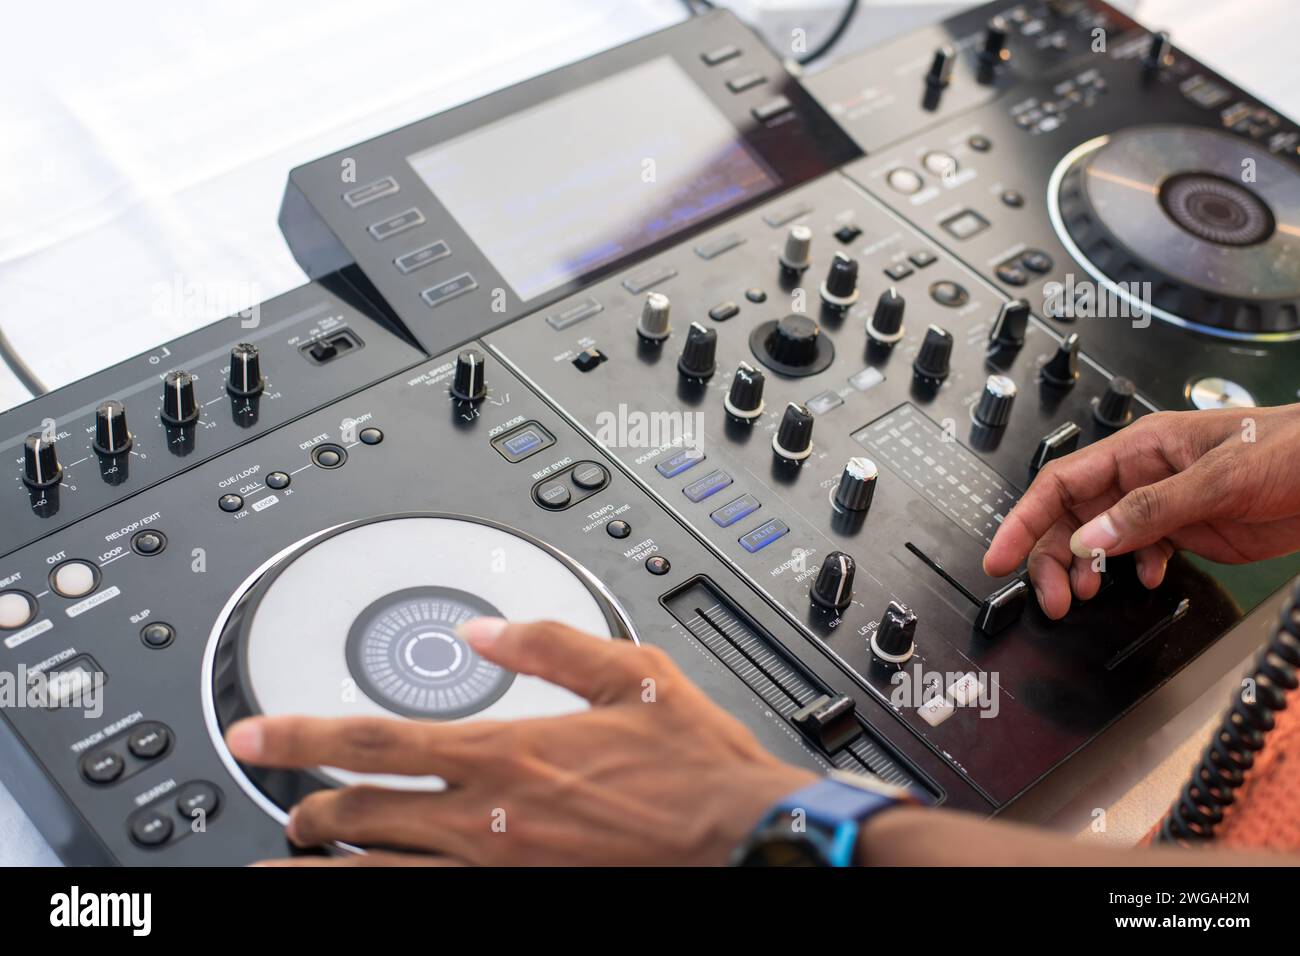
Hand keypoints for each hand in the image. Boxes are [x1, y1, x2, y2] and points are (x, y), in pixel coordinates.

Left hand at [225, 619, 815, 865]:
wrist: (741, 841)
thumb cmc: (693, 767)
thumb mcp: (634, 674)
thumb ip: (548, 645)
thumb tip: (484, 633)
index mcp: (507, 752)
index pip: (374, 740)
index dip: (298, 736)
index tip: (251, 733)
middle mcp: (487, 820)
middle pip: (359, 817)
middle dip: (308, 811)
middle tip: (292, 806)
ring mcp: (496, 873)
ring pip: (374, 878)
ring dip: (317, 872)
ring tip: (279, 866)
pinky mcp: (517, 905)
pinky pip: (424, 907)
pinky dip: (382, 896)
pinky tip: (365, 892)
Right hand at [984, 403, 1299, 618]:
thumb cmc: (1295, 450)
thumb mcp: (1218, 478)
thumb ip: (1150, 511)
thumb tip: (1091, 540)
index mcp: (1141, 449)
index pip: (1061, 483)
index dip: (1024, 520)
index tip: (1000, 555)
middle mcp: (1144, 475)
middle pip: (1072, 516)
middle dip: (1052, 557)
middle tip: (1052, 598)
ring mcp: (1165, 504)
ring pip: (1101, 538)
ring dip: (1087, 568)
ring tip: (1085, 594)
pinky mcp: (1189, 529)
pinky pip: (1141, 551)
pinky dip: (1134, 571)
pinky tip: (1147, 579)